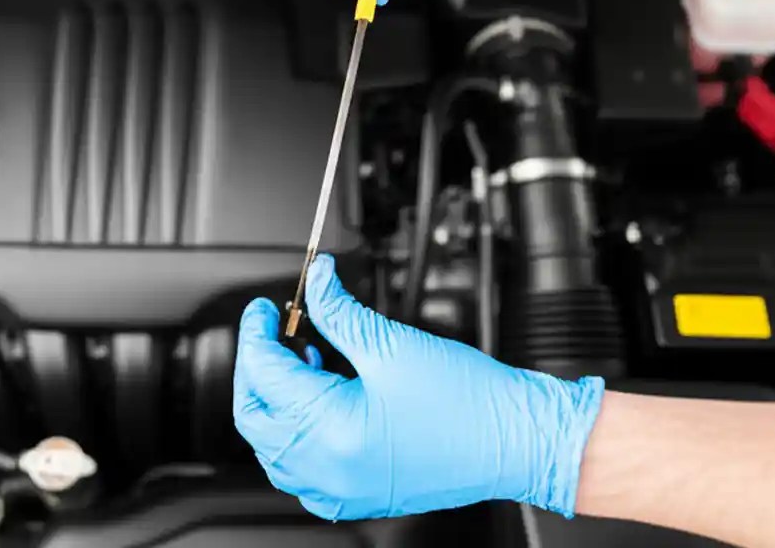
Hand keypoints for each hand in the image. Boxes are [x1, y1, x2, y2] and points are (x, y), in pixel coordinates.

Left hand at [233, 254, 604, 519]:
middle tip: (276, 332)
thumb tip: (318, 279)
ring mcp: (341, 489)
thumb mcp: (392, 343)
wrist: (519, 439)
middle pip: (255, 414)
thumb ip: (340, 310)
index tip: (263, 310)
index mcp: (330, 432)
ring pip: (274, 446)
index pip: (264, 375)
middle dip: (258, 368)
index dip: (256, 333)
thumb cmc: (471, 402)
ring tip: (305, 361)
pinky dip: (297, 435)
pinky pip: (302, 469)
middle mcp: (328, 470)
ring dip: (276, 401)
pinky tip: (319, 402)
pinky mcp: (358, 494)